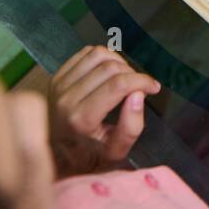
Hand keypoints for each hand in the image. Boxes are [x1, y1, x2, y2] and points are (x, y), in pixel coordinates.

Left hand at [47, 45, 160, 175]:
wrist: (54, 155)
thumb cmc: (88, 156)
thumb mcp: (115, 152)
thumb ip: (131, 128)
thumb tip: (138, 95)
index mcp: (81, 118)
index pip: (118, 85)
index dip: (142, 81)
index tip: (154, 87)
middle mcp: (67, 98)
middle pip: (111, 68)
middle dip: (134, 74)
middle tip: (141, 87)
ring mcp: (59, 84)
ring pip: (99, 54)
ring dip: (120, 62)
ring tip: (126, 79)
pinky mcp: (57, 76)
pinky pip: (86, 52)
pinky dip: (104, 57)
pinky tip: (109, 72)